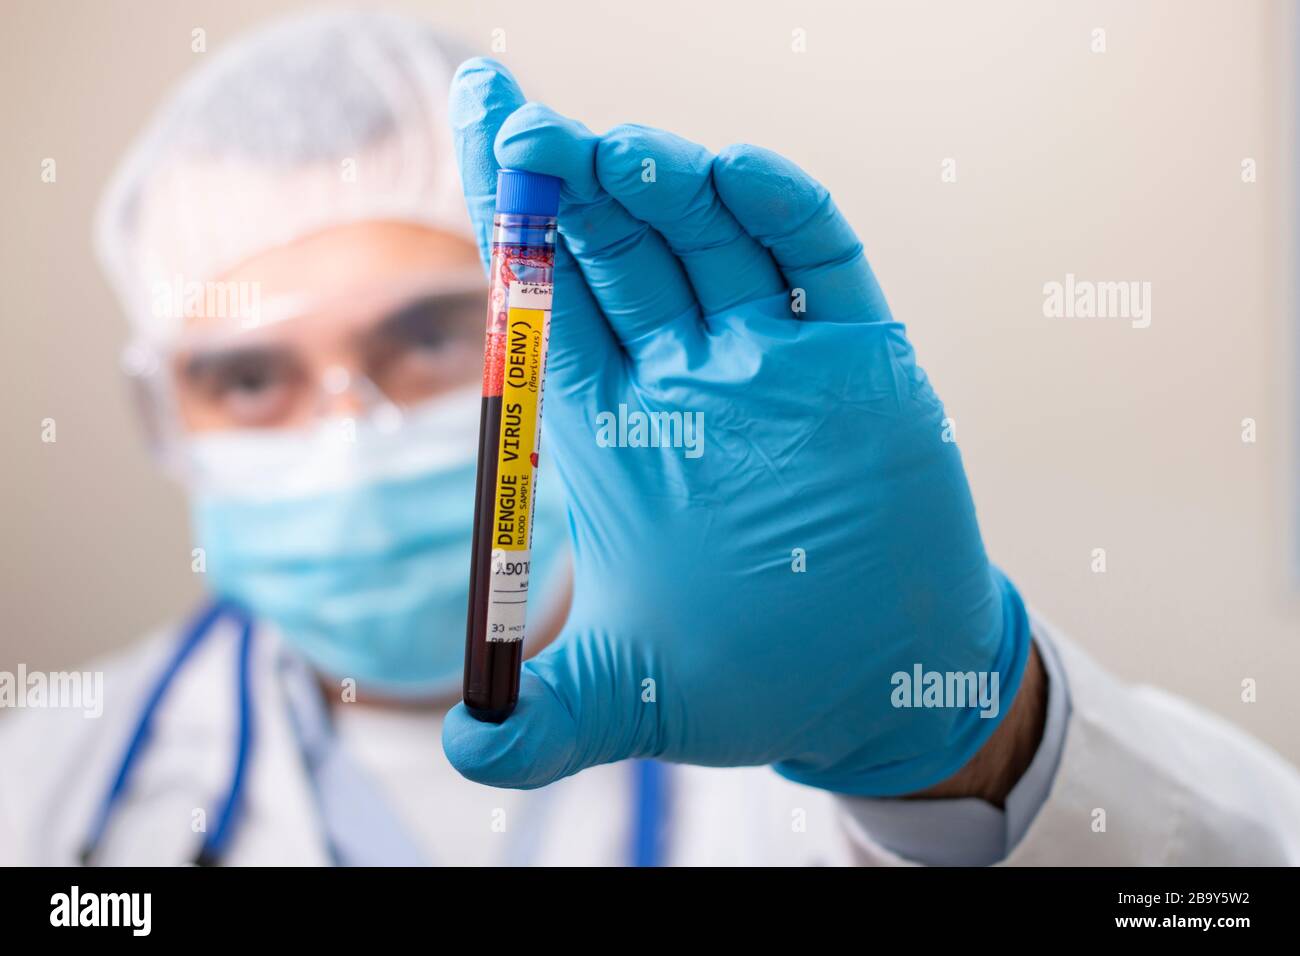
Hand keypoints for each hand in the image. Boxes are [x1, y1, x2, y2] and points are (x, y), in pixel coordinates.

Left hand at [442, 59, 1031, 796]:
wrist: (879, 687)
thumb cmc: (750, 679)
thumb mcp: (631, 701)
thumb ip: (545, 721)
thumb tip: (465, 750)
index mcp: (610, 427)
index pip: (542, 297)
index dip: (504, 209)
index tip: (477, 113)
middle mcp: (684, 374)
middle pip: (613, 243)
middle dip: (568, 179)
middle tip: (526, 126)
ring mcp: (772, 357)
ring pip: (708, 233)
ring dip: (665, 181)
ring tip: (621, 151)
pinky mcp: (858, 360)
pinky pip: (818, 261)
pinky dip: (782, 211)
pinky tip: (739, 174)